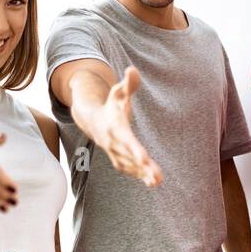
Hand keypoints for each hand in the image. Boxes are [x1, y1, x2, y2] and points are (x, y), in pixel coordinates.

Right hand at [92, 66, 162, 186]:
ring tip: (157, 181)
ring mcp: (115, 153)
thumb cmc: (111, 104)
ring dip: (144, 175)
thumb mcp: (118, 93)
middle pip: (130, 157)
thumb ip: (128, 84)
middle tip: (156, 177)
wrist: (93, 120)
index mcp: (115, 128)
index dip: (135, 150)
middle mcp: (114, 143)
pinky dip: (141, 177)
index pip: (126, 141)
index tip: (144, 159)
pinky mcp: (118, 159)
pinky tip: (154, 182)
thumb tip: (132, 70)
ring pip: (131, 167)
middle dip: (142, 167)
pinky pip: (130, 170)